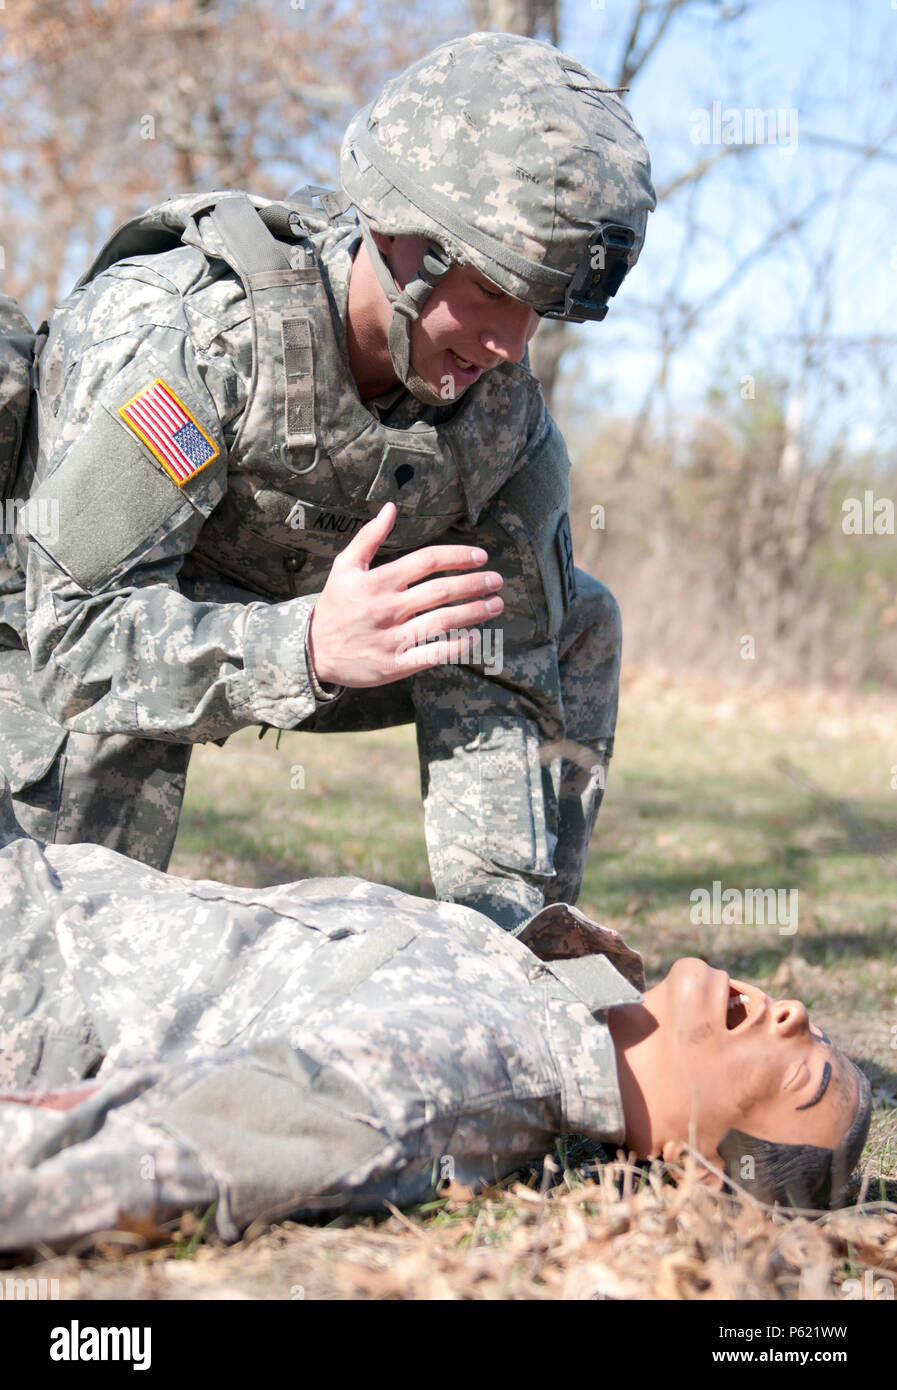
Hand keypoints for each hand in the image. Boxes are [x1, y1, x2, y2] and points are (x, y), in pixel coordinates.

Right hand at [307, 502, 503, 687]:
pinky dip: (455, 647)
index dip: (458, 556)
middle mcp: (387, 608)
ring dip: (474, 612)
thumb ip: (369, 537)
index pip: (427, 561)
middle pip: (441, 591)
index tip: (481, 557)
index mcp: (378, 581)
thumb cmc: (335, 605)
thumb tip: (390, 507)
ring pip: (442, 622)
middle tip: (496, 582)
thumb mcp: (344, 567)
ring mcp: (391, 638)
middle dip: (474, 584)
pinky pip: (431, 654)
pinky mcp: (394, 665)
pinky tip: (474, 638)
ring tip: (495, 605)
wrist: (313, 650)